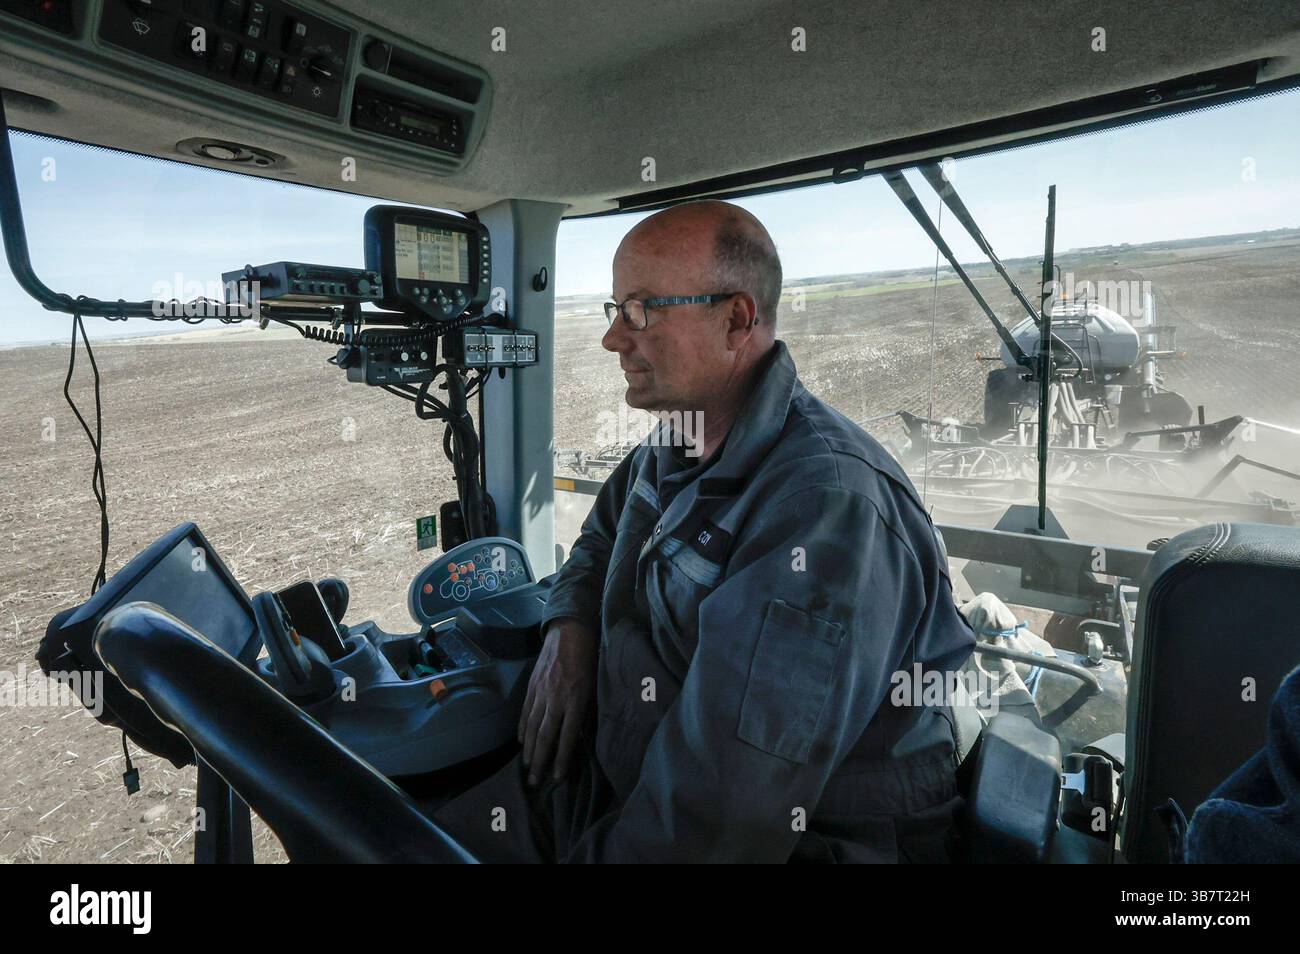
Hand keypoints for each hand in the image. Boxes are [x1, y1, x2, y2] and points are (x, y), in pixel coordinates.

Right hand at [518, 617, 598, 785]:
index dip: (562, 758)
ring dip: (529, 750)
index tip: (558, 777)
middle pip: (545, 736)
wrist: (570, 632)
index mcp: (576, 699)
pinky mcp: (532, 686)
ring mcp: (541, 692)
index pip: (568, 736)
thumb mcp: (596, 685)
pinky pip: (525, 712)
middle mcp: (556, 698)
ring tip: (527, 768)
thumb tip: (581, 736)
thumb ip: (588, 711)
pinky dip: (523, 729)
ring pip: (532, 726)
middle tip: (535, 781)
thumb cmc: (590, 659)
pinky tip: (522, 742)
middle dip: (540, 761)